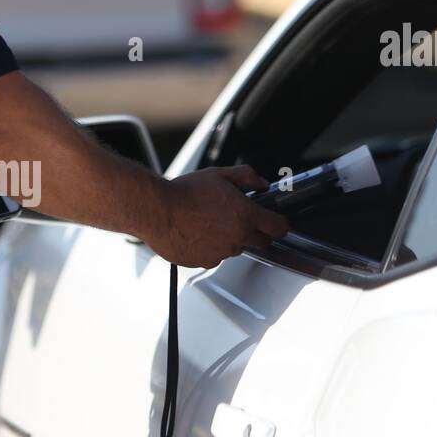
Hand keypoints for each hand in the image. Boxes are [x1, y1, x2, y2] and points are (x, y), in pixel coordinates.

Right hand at [145, 165, 288, 268]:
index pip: (279, 227)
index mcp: (245, 215)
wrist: (156, 211)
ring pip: (235, 249)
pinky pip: (214, 257)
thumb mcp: (219, 174)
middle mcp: (237, 237)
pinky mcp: (204, 262)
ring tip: (209, 223)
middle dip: (257, 233)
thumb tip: (261, 183)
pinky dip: (210, 248)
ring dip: (230, 239)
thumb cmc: (184, 192)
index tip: (275, 222)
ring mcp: (221, 253)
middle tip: (241, 220)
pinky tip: (197, 233)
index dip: (280, 224)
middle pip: (262, 243)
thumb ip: (246, 177)